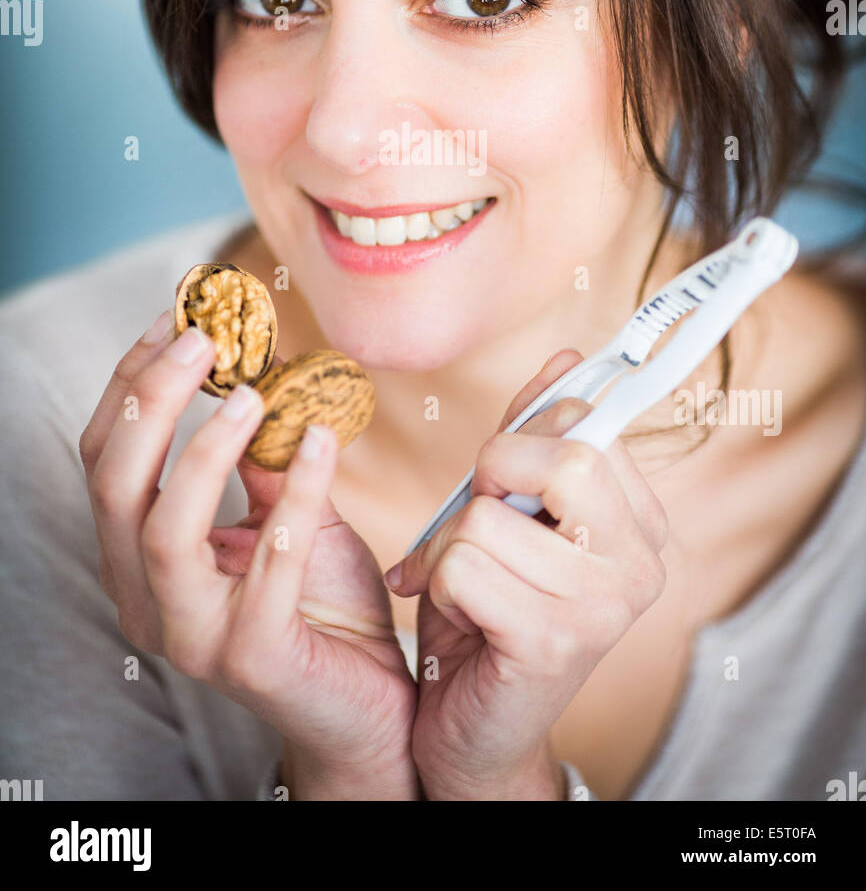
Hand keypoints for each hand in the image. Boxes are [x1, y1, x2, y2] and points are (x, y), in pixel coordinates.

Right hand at [79, 311, 418, 797]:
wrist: (371, 705)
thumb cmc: (323, 606)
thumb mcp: (285, 515)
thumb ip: (260, 460)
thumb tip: (257, 374)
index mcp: (141, 558)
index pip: (106, 460)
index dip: (133, 384)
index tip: (175, 318)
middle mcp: (148, 598)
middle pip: (115, 487)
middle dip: (153, 401)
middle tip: (203, 338)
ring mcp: (193, 636)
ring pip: (164, 532)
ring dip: (204, 450)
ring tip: (253, 393)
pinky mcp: (252, 659)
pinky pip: (268, 566)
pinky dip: (299, 495)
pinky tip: (326, 442)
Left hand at [384, 349, 668, 799]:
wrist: (475, 730)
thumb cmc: (491, 612)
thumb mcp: (511, 510)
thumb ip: (534, 436)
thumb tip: (567, 356)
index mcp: (643, 526)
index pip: (589, 424)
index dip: (523, 437)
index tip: (503, 479)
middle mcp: (641, 565)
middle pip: (562, 457)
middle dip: (492, 478)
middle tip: (482, 525)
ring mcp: (605, 607)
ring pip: (488, 516)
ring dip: (450, 549)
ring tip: (467, 589)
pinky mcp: (555, 642)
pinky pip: (464, 566)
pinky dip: (440, 587)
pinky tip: (462, 622)